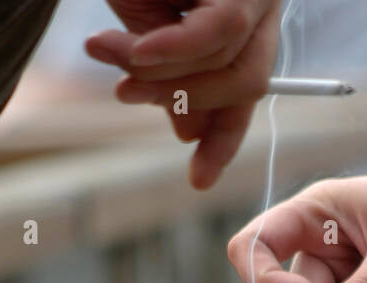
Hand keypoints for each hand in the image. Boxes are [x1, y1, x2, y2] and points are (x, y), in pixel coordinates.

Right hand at [88, 0, 280, 189]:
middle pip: (245, 85)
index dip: (224, 139)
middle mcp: (264, 6)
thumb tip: (189, 134)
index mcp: (249, 22)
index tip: (199, 180)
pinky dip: (175, 48)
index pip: (246, 92)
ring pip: (226, 63)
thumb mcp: (148, 32)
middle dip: (185, 102)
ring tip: (102, 48)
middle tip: (125, 94)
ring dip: (161, 71)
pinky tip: (140, 51)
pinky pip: (218, 29)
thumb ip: (170, 81)